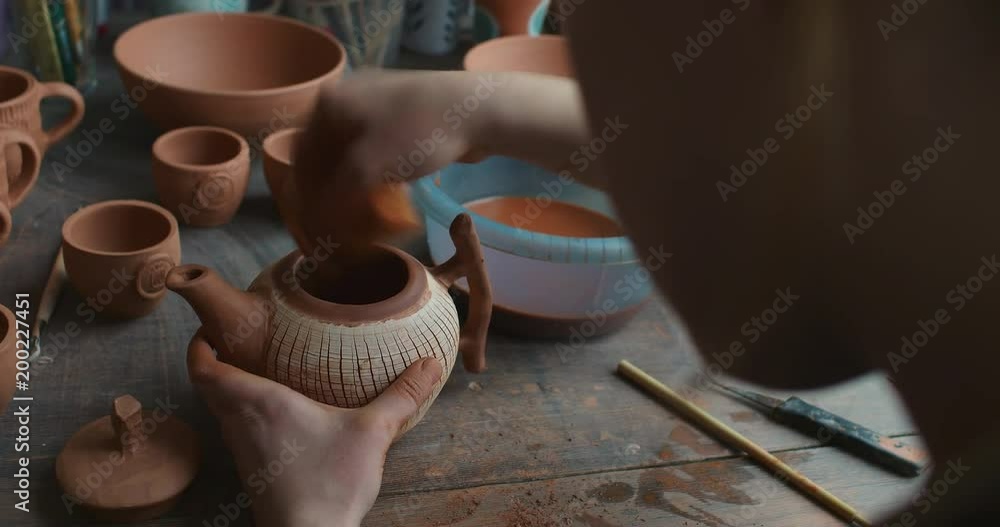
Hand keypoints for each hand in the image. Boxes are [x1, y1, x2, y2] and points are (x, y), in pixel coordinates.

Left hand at [187, 331, 443, 526]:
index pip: (204, 368)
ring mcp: (244, 452)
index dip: (199, 345)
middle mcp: (242, 424)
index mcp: (260, 402)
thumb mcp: (373, 432)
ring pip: (222, 412)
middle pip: (209, 387)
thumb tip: (431, 363)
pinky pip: (237, 433)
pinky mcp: (253, 473)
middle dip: (218, 361)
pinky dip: (246, 417)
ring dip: (232, 391)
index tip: (213, 328)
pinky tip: (279, 417)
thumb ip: (402, 395)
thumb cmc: (330, 484)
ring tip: (260, 372)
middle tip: (241, 342)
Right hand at [287, 70, 589, 255]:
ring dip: (356, 194)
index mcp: (331, 105)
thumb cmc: (418, 133)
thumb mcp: (367, 168)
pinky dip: (378, 184)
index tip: (316, 231)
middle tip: (341, 232)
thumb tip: (315, 225)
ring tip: (365, 224)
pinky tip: (388, 205)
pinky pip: (378, 158)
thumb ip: (334, 198)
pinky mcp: (404, 122)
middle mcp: (348, 102)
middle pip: (327, 161)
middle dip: (333, 199)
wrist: (478, 110)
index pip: (303, 159)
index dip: (307, 200)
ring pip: (353, 161)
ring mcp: (377, 110)